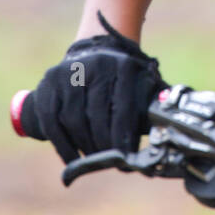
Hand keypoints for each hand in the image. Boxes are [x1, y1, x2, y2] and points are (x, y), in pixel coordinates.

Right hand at [32, 12, 167, 162]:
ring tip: (94, 160)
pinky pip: (52, 121)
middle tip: (110, 161)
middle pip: (97, 116)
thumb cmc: (122, 80)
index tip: (127, 158)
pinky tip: (72, 158)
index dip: (124, 137)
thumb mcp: (140, 83)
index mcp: (122, 66)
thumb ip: (151, 107)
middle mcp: (94, 66)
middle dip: (104, 145)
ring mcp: (68, 73)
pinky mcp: (49, 84)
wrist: (93, 53)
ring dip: (84, 146)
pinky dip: (63, 145)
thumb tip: (165, 137)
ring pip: (74, 120)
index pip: (123, 107)